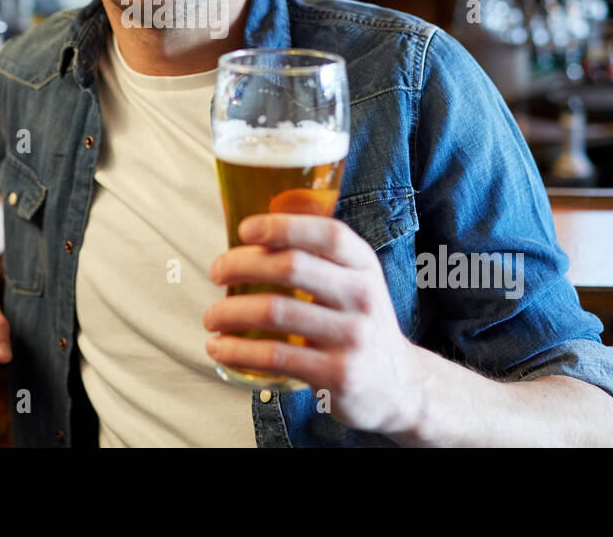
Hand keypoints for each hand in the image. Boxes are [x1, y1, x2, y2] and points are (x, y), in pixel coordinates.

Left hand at [203, 213, 421, 437]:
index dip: (282, 226)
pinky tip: (219, 348)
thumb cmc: (359, 325)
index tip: (245, 230)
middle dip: (241, 264)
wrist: (400, 387)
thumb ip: (319, 260)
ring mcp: (352, 337)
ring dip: (230, 311)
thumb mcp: (356, 284)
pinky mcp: (337, 375)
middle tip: (216, 272)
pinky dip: (237, 350)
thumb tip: (253, 239)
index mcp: (364, 266)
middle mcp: (362, 297)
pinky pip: (275, 356)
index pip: (326, 234)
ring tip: (211, 316)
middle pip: (291, 267)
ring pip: (275, 311)